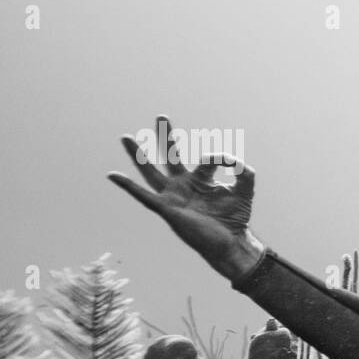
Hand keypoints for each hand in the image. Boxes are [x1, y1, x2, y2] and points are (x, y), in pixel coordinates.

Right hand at [108, 117, 262, 279]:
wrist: (230, 241)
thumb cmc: (236, 218)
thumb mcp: (245, 190)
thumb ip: (245, 172)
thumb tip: (233, 160)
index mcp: (202, 180)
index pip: (209, 160)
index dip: (221, 159)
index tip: (232, 164)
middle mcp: (184, 185)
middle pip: (171, 156)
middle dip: (167, 136)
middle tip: (162, 116)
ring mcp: (173, 196)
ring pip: (151, 172)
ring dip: (138, 155)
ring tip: (125, 137)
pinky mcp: (166, 208)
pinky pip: (143, 195)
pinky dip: (127, 186)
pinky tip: (113, 175)